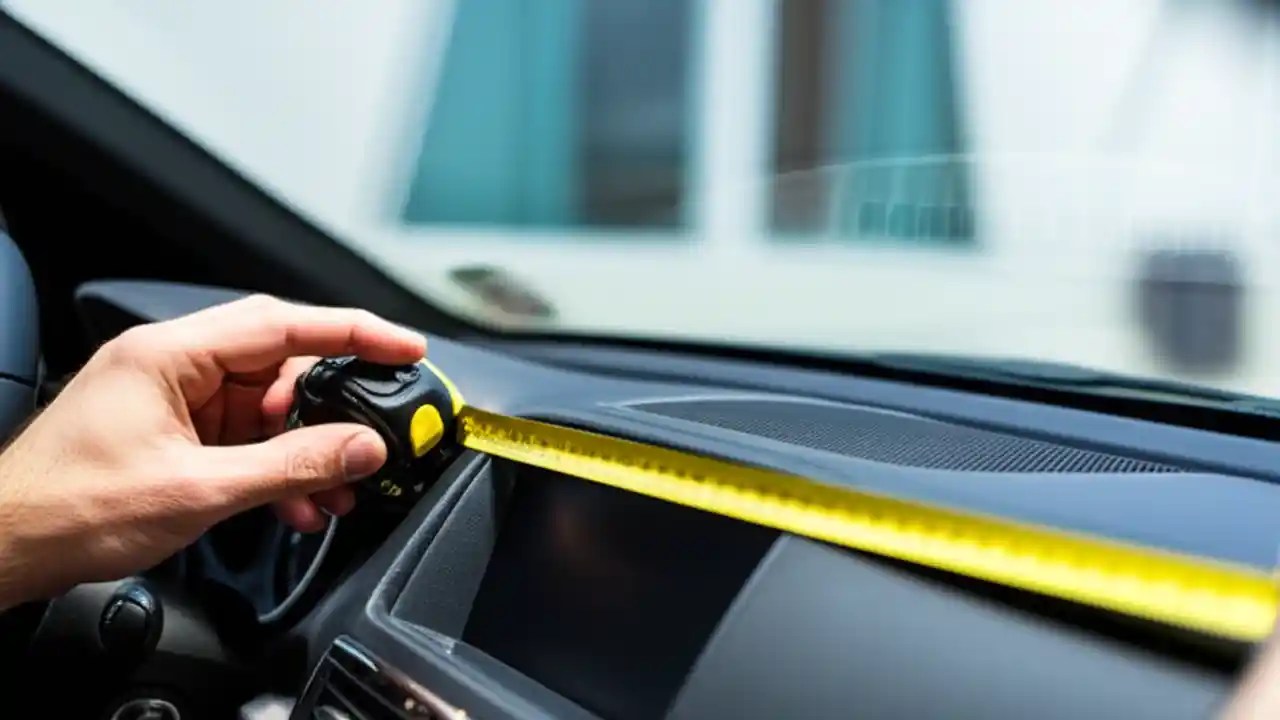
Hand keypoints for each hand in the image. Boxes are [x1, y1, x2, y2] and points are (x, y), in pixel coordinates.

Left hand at [0, 295, 425, 607]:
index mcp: (170, 355)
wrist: (6, 548)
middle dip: (332, 410)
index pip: (283, 324)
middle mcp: (175, 368)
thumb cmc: (66, 507)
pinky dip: (277, 469)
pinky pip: (247, 441)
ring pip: (269, 411)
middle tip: (375, 437)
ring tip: (335, 489)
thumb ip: (290, 466)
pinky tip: (296, 502)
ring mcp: (176, 403)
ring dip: (306, 450)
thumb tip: (359, 447)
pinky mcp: (177, 437)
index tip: (403, 346)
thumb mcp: (198, 490)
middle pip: (282, 369)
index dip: (353, 331)